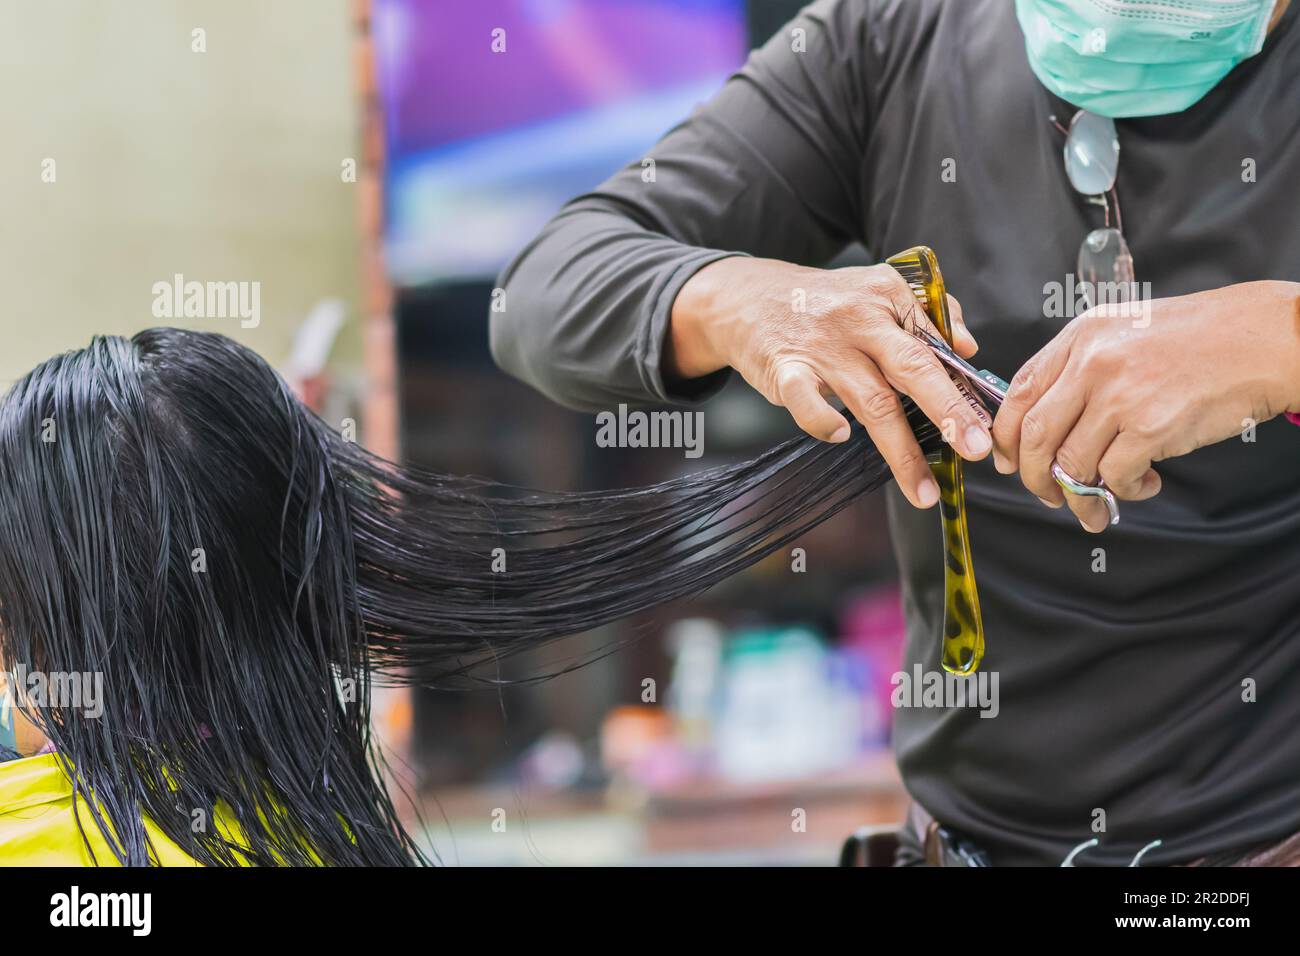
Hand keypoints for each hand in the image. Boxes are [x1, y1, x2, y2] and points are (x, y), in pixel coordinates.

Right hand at [667, 256, 991, 508]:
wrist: (750, 297)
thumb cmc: (825, 304)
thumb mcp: (876, 291)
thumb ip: (927, 316)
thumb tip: (968, 349)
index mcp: (888, 296)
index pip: (936, 344)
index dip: (964, 387)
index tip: (989, 426)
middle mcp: (859, 318)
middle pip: (912, 368)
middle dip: (947, 412)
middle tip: (973, 450)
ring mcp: (821, 345)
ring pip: (870, 400)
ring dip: (900, 451)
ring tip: (923, 491)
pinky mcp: (785, 367)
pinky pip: (806, 400)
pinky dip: (823, 420)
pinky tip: (841, 437)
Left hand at [991, 281, 1299, 531]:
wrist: (1264, 339)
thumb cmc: (1199, 340)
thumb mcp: (1125, 333)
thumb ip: (1082, 369)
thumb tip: (1044, 425)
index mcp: (1080, 337)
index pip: (1019, 394)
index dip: (1005, 437)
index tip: (1009, 462)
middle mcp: (1092, 363)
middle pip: (1034, 436)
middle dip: (1034, 477)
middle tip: (1047, 496)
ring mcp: (1120, 395)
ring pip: (1071, 464)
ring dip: (1078, 497)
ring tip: (1094, 508)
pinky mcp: (1151, 426)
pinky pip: (1114, 476)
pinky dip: (1122, 491)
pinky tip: (1141, 484)